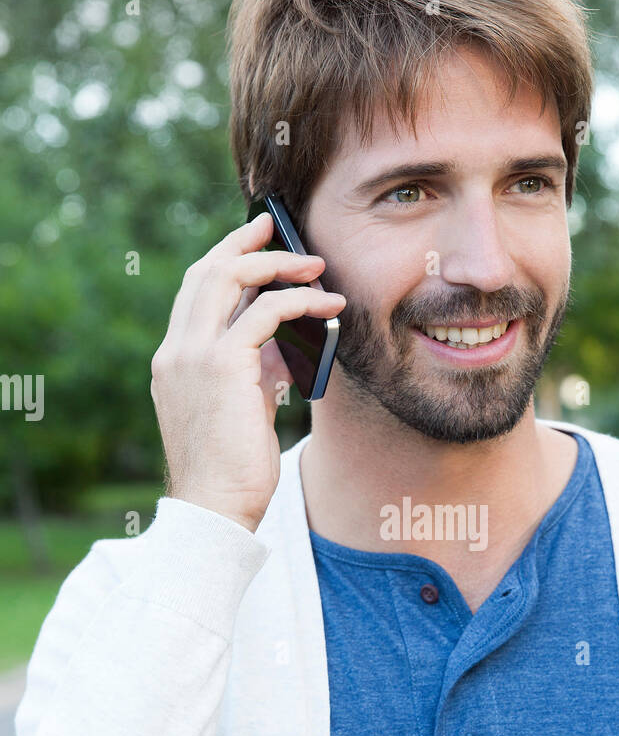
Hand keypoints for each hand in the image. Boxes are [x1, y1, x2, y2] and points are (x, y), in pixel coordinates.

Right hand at [151, 210, 345, 533]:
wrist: (215, 508)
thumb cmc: (233, 469)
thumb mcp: (242, 408)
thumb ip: (252, 369)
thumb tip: (283, 340)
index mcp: (175, 361)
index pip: (196, 294)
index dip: (225, 260)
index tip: (254, 242)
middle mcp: (176, 352)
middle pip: (205, 273)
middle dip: (244, 243)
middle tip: (278, 227)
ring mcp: (193, 356)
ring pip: (229, 279)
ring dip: (278, 265)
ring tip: (316, 266)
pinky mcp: (222, 366)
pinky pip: (264, 312)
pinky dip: (298, 300)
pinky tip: (326, 306)